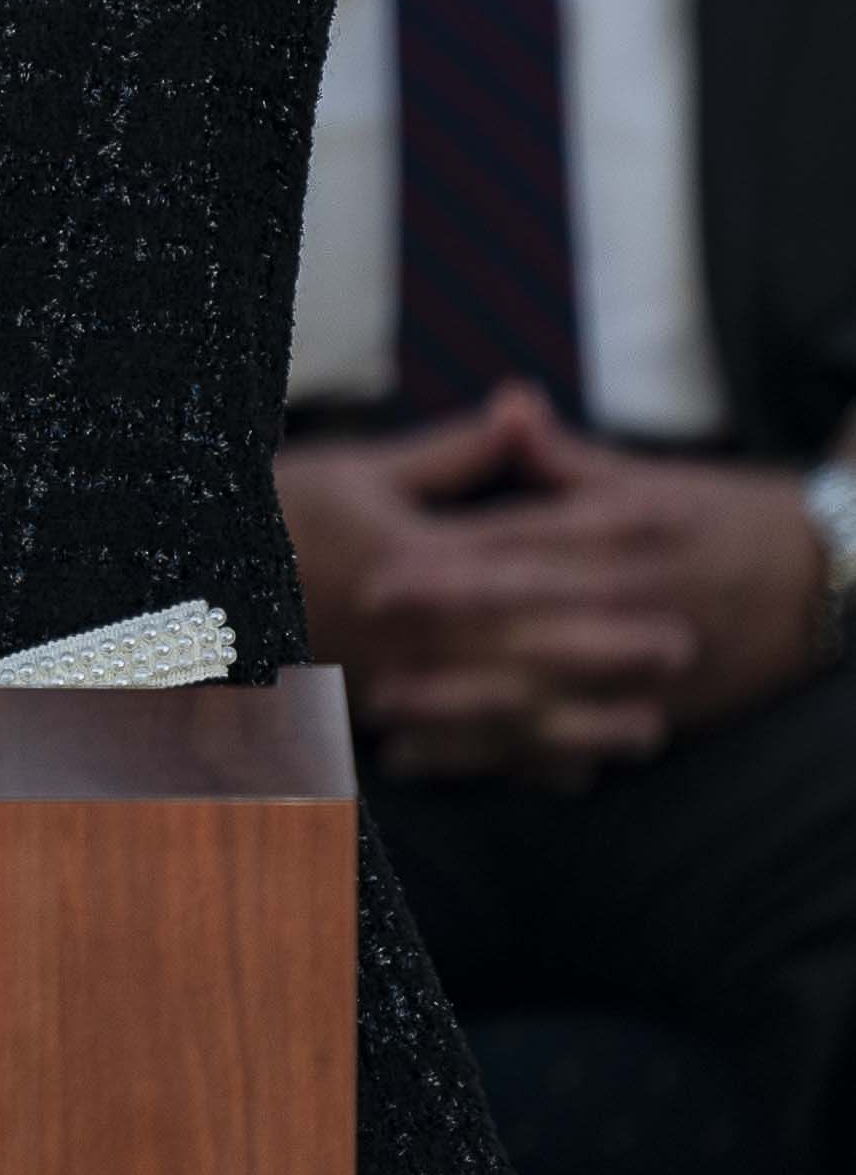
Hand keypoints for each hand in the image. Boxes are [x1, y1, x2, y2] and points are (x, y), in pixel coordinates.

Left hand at [288, 385, 828, 781]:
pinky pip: (592, 740)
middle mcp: (631, 600)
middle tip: (366, 676)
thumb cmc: (731, 515)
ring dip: (472, 723)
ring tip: (396, 737)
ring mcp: (652, 662)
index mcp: (619, 534)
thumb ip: (566, 455)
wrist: (835, 577)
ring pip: (552, 699)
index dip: (442, 573)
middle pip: (522, 635)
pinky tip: (476, 770)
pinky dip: (533, 759)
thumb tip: (507, 404)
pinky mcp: (672, 707)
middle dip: (442, 660)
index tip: (374, 587)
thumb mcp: (651, 478)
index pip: (516, 554)